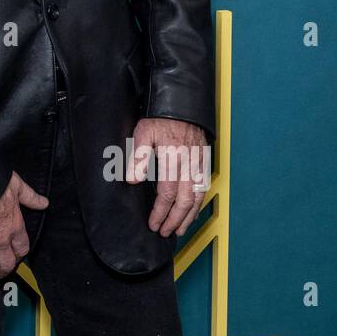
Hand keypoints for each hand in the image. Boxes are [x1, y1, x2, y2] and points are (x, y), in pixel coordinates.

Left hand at [126, 117, 209, 236]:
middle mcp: (189, 164)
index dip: (160, 212)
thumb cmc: (160, 118)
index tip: (153, 224)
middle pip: (185, 201)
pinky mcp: (204, 161)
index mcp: (173, 159)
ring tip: (180, 229)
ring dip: (189, 216)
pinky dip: (198, 203)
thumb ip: (139, 157)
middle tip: (166, 232)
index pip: (167, 194)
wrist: (181, 103)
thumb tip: (133, 180)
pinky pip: (203, 187)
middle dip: (175, 220)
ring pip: (197, 197)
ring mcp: (199, 164)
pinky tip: (193, 210)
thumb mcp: (143, 132)